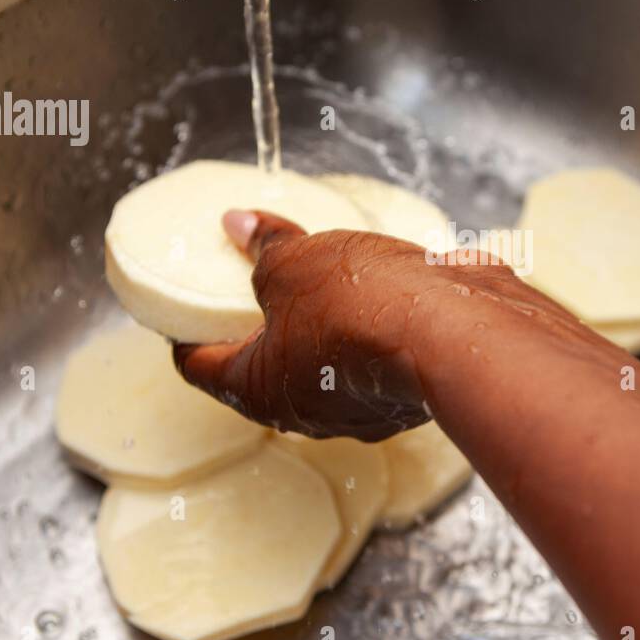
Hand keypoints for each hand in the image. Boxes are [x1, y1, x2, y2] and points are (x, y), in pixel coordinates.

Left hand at [173, 209, 572, 440]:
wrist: (456, 331)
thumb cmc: (359, 304)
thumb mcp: (295, 259)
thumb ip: (265, 246)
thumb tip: (238, 225)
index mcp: (259, 390)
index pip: (200, 367)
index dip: (184, 335)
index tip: (182, 312)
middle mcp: (307, 413)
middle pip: (265, 369)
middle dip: (258, 326)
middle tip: (253, 285)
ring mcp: (362, 409)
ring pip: (323, 367)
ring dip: (318, 329)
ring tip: (321, 280)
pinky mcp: (406, 394)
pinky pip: (373, 361)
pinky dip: (366, 331)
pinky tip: (375, 294)